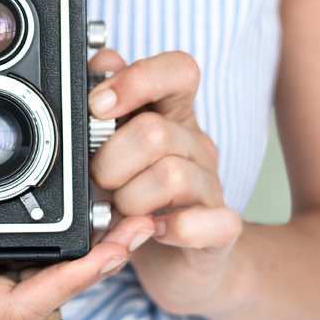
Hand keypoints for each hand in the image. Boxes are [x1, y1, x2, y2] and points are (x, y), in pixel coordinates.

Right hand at [0, 149, 156, 319]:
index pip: (14, 305)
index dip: (65, 285)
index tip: (105, 255)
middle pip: (41, 298)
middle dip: (93, 267)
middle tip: (138, 224)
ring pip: (38, 288)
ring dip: (84, 260)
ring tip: (130, 218)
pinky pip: (23, 274)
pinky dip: (59, 253)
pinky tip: (90, 221)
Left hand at [87, 48, 243, 316]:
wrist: (180, 260)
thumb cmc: (138, 193)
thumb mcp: (113, 144)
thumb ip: (107, 100)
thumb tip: (102, 59)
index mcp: (172, 112)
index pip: (179, 70)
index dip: (138, 80)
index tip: (98, 105)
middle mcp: (195, 143)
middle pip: (156, 132)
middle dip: (110, 162)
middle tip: (99, 180)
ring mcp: (212, 186)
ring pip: (171, 177)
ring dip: (130, 199)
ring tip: (121, 211)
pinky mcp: (221, 230)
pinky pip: (204, 223)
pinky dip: (172, 230)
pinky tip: (153, 231)